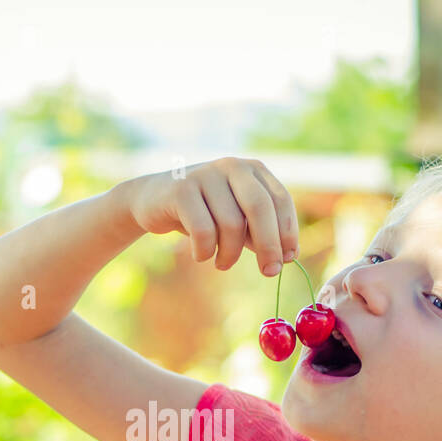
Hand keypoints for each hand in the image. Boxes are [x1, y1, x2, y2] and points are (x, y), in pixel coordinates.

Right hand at [120, 157, 298, 275]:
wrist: (153, 200)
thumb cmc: (203, 212)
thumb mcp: (236, 218)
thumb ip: (260, 232)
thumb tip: (288, 256)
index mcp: (252, 170)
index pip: (281, 200)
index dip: (288, 232)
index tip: (288, 259)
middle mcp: (232, 167)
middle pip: (260, 208)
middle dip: (269, 245)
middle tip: (269, 271)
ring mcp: (206, 175)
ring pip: (231, 225)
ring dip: (230, 254)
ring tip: (222, 263)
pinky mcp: (181, 191)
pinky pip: (203, 231)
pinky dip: (205, 251)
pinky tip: (201, 255)